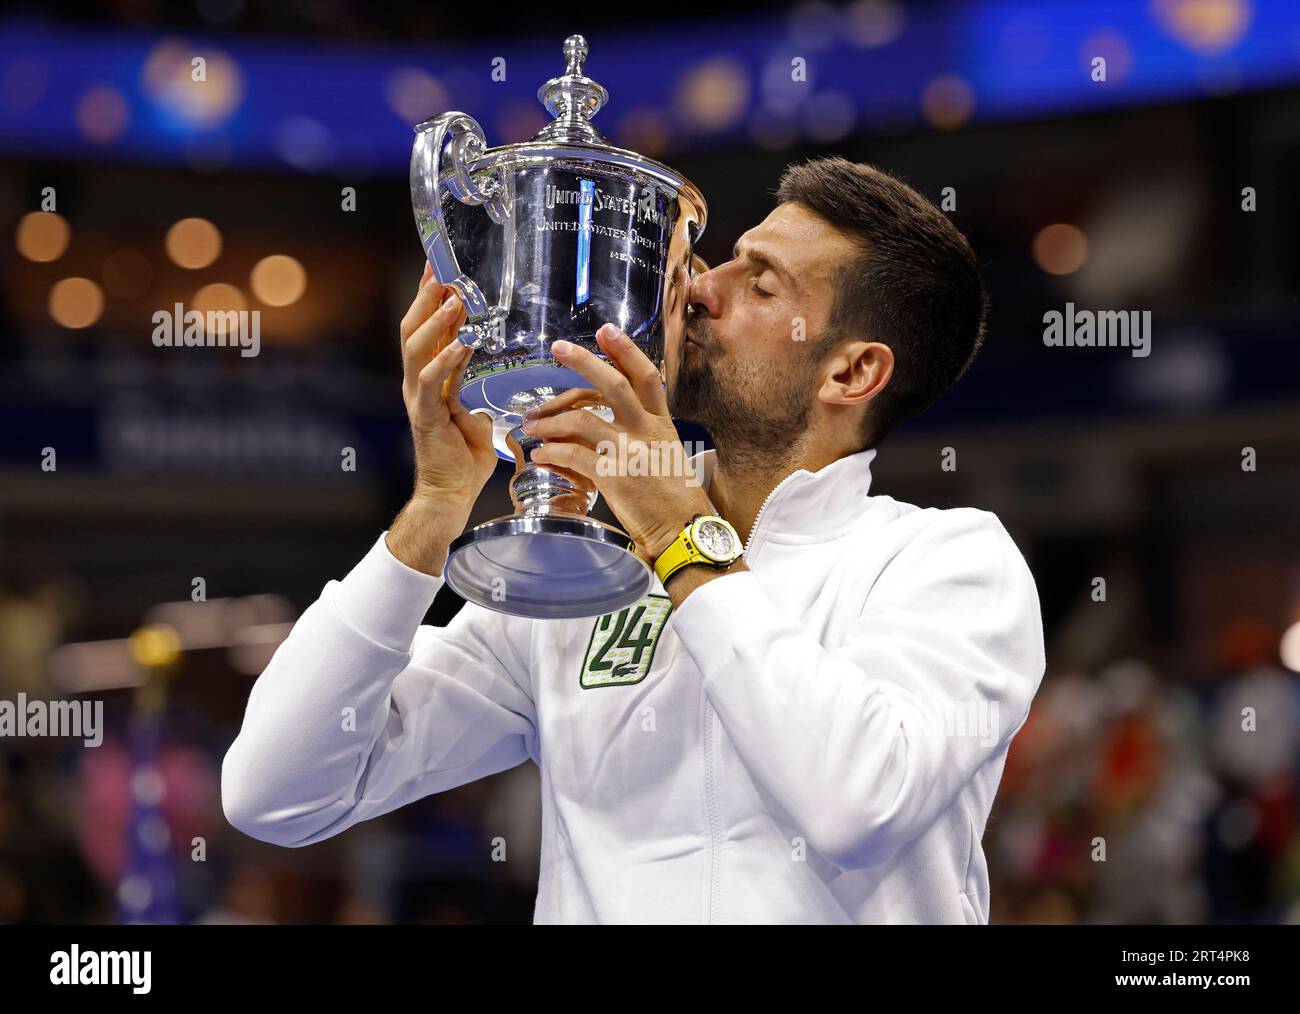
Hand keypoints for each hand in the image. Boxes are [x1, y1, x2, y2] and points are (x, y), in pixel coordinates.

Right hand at [388, 263, 499, 574]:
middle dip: (427, 298)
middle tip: (441, 269)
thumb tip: (495, 374)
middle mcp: (418, 384)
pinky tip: (462, 344)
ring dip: (437, 322)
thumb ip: (476, 390)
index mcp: (430, 380)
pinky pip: (432, 382)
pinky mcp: (427, 417)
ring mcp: (419, 399)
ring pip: (417, 349)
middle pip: (414, 329)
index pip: (427, 329)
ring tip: (455, 299)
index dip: (432, 300)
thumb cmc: (464, 459)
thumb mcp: (476, 414)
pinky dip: (445, 360)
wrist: (450, 495)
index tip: (440, 268)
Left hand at [523, 323, 713, 565]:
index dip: (625, 351)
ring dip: (551, 420)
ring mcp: (630, 453)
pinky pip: (573, 456)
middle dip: (583, 361)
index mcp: (661, 424)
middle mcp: (646, 432)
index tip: (605, 331)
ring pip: (582, 420)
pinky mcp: (614, 478)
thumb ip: (641, 436)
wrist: (684, 531)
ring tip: (532, 425)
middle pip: (612, 385)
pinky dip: (552, 452)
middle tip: (558, 348)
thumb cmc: (675, 499)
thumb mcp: (666, 456)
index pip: (645, 377)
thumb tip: (609, 428)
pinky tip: (541, 455)